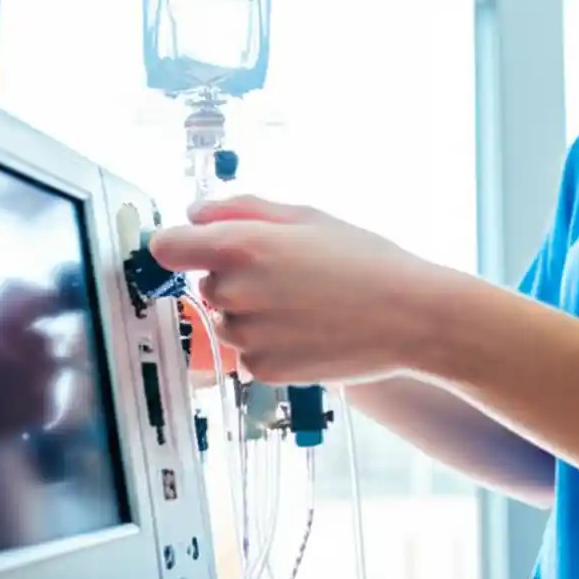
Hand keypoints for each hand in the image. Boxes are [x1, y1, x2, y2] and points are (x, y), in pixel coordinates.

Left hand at [150, 196, 449, 384]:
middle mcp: (236, 292)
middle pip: (206, 283)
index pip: (166, 247)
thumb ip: (241, 209)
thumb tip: (195, 213)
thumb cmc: (366, 261)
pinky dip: (270, 345)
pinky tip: (309, 332)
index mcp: (242, 246)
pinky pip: (248, 354)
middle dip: (234, 277)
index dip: (179, 245)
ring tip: (305, 305)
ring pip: (226, 321)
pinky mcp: (265, 369)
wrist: (412, 319)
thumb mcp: (307, 216)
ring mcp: (248, 336)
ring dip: (252, 313)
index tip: (193, 248)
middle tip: (290, 275)